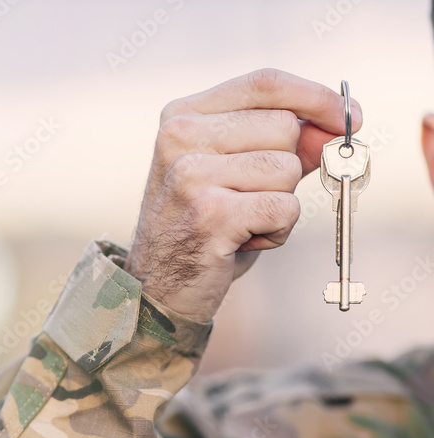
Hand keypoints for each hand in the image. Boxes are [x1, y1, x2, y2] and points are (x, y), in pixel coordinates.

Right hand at [123, 68, 362, 322]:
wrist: (158, 287)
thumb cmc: (202, 224)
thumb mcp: (237, 172)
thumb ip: (286, 143)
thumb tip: (342, 125)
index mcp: (181, 115)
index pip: (264, 83)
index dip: (316, 97)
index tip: (348, 117)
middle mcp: (179, 137)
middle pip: (284, 127)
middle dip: (288, 166)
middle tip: (250, 196)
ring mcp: (191, 174)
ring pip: (288, 169)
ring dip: (280, 203)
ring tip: (242, 222)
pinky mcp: (211, 213)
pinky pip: (285, 208)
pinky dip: (277, 231)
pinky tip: (242, 240)